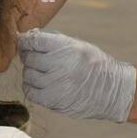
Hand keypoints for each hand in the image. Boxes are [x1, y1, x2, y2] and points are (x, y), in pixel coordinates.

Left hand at [19, 29, 136, 122]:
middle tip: (35, 58)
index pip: (34, 40)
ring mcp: (55, 84)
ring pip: (28, 75)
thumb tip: (29, 37)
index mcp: (66, 47)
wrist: (112, 90)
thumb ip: (55, 41)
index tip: (24, 42)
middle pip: (29, 58)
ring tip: (41, 72)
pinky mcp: (53, 100)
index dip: (26, 40)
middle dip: (29, 56)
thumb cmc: (94, 65)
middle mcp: (60, 65)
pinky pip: (30, 92)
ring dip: (31, 72)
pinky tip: (40, 85)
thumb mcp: (79, 45)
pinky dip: (31, 87)